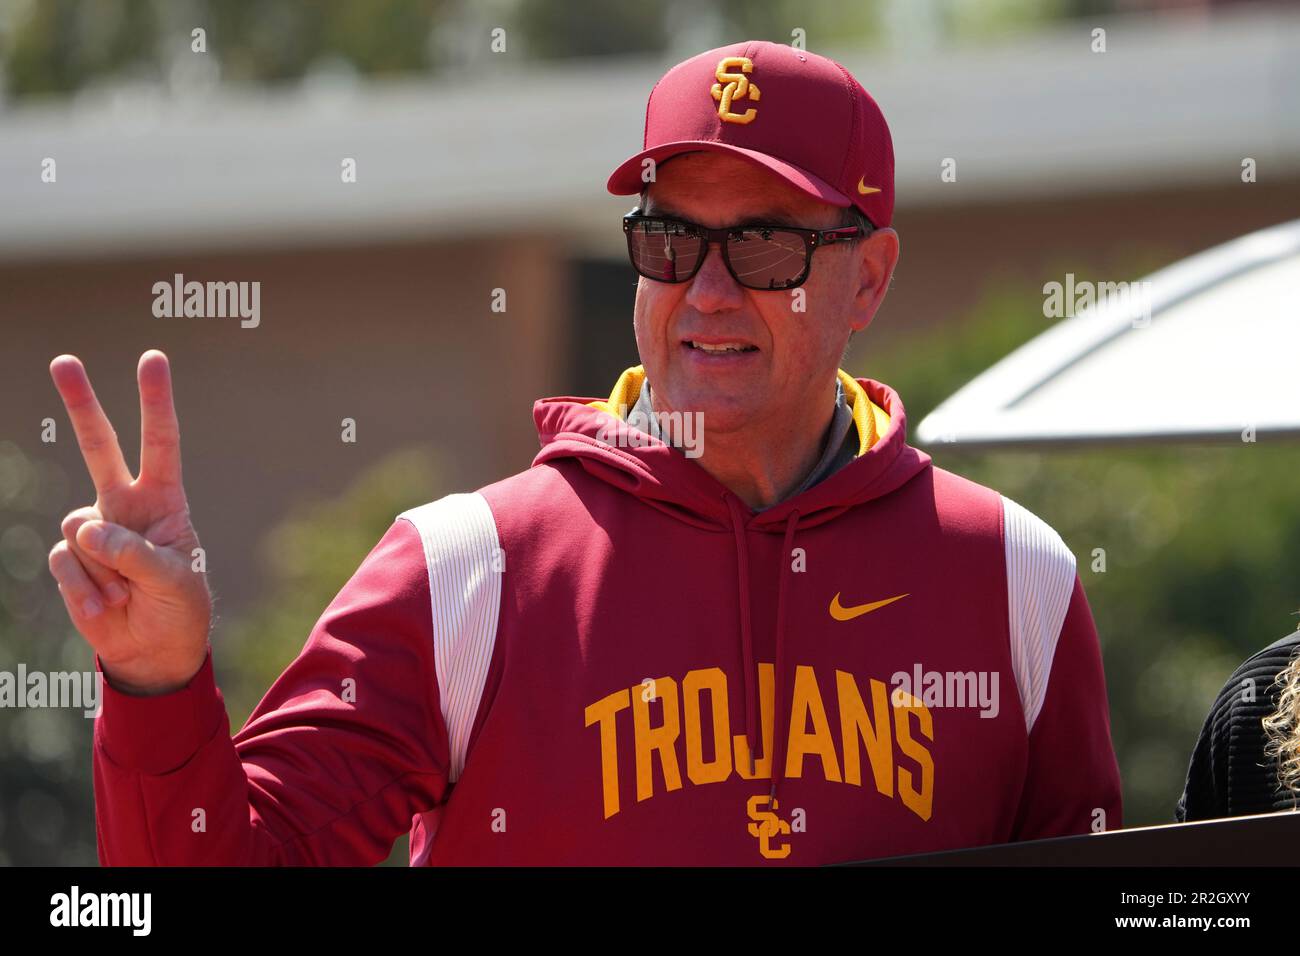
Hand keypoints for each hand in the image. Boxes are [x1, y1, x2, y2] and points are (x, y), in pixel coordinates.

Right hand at [46, 350, 212, 695]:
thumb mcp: (176, 581)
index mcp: (164, 500)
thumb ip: (137, 554)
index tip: (152, 359)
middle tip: (63, 360)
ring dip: (104, 566)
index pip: (161, 442)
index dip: (155, 402)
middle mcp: (124, 504)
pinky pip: (65, 561)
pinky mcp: (68, 557)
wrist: (153, 650)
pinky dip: (86, 587)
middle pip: (98, 446)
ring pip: (80, 527)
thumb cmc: (178, 607)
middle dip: (82, 403)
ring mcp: (93, 530)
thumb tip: (88, 530)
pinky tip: (106, 602)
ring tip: (129, 590)